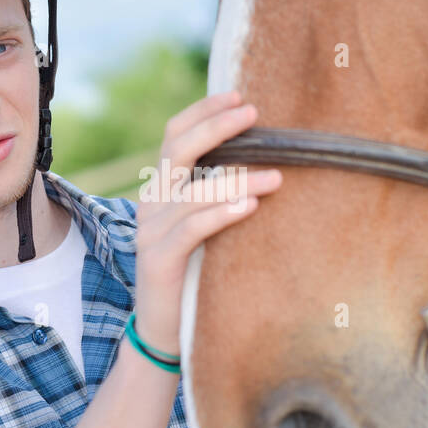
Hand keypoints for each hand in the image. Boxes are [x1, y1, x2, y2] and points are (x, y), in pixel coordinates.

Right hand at [131, 89, 282, 353]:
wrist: (165, 331)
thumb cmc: (195, 273)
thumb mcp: (205, 226)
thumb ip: (218, 193)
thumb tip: (267, 159)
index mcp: (161, 189)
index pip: (174, 134)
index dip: (203, 112)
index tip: (238, 95)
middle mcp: (151, 203)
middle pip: (178, 150)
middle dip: (217, 128)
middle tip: (253, 115)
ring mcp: (151, 231)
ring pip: (194, 191)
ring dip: (238, 179)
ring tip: (277, 175)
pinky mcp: (158, 259)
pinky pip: (192, 229)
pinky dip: (221, 214)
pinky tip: (249, 206)